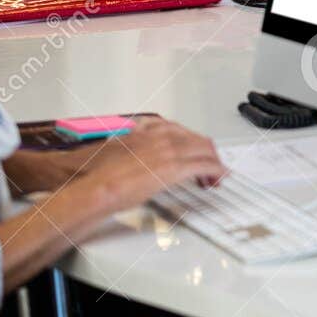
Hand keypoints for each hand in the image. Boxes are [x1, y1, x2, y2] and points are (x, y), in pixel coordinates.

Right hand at [79, 117, 225, 213]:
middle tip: (210, 164)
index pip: (179, 131)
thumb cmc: (100, 173)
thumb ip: (131, 148)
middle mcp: (162, 137)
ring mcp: (170, 151)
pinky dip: (216, 171)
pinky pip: (206, 166)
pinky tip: (218, 178)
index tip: (194, 150)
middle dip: (206, 152)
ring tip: (215, 175)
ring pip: (205, 150)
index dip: (190, 142)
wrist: (98, 185)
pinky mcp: (176, 168)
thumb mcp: (116, 151)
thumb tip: (136, 156)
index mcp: (148, 131)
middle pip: (196, 139)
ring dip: (213, 162)